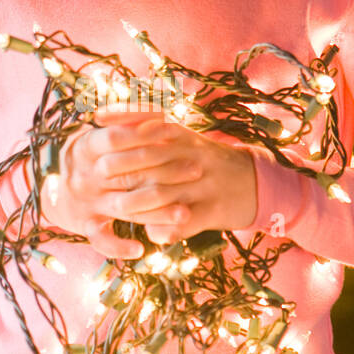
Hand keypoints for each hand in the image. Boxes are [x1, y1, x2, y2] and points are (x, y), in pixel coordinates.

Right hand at [39, 108, 200, 259]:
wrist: (47, 187)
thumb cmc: (84, 154)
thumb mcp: (94, 130)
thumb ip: (122, 119)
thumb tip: (159, 108)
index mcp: (85, 147)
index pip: (114, 138)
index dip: (145, 133)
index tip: (175, 130)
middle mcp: (85, 176)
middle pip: (126, 173)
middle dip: (164, 171)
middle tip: (197, 169)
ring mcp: (86, 202)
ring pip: (123, 208)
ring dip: (156, 211)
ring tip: (185, 213)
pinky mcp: (85, 225)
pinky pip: (101, 239)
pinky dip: (118, 246)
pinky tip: (141, 249)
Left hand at [96, 114, 258, 246]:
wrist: (258, 184)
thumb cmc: (211, 162)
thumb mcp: (187, 139)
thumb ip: (154, 129)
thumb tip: (110, 118)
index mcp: (187, 137)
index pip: (148, 127)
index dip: (120, 127)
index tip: (96, 122)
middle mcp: (194, 156)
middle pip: (150, 160)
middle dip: (120, 168)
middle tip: (97, 174)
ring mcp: (205, 184)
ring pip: (162, 193)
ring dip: (136, 203)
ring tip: (115, 208)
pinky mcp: (214, 210)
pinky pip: (183, 222)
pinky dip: (164, 229)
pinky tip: (151, 235)